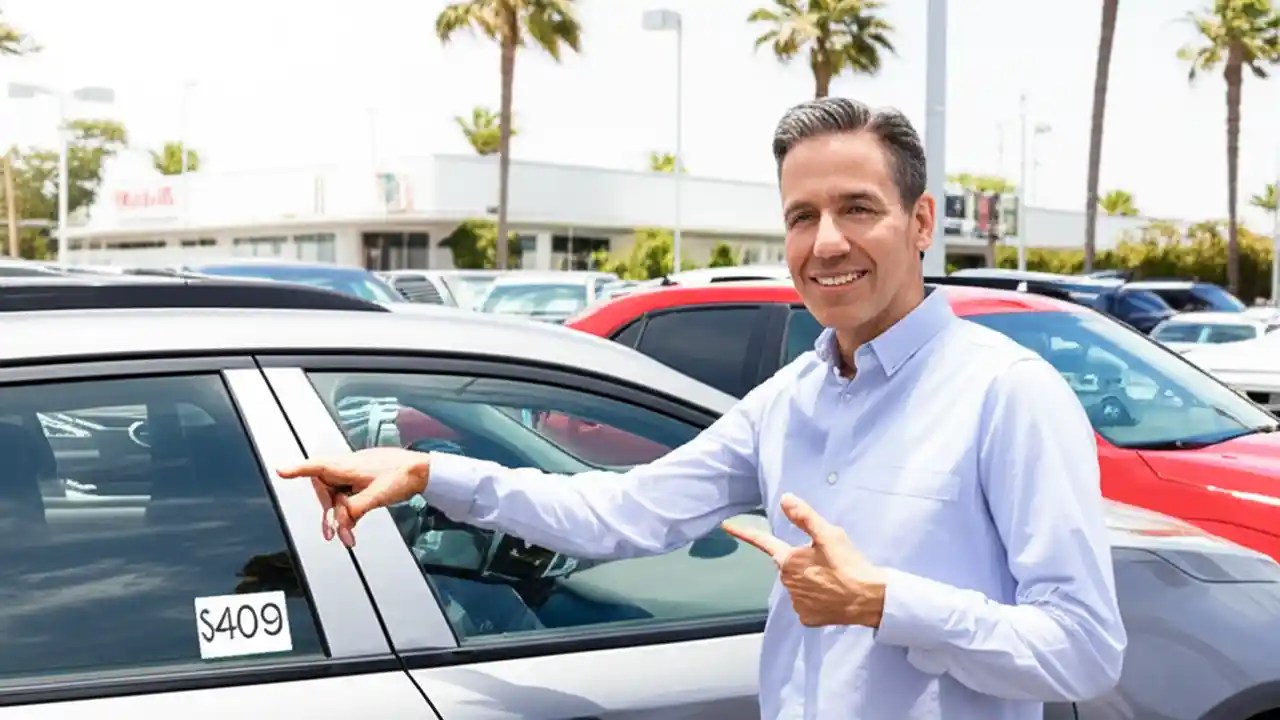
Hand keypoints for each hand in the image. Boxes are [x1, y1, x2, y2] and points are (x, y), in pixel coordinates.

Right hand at [276, 447, 430, 547]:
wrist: (422, 471)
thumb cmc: (402, 475)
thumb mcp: (378, 496)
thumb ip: (355, 509)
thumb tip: (341, 522)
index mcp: (349, 466)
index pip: (318, 467)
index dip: (298, 469)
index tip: (281, 471)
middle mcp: (348, 468)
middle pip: (324, 488)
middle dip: (328, 510)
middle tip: (332, 531)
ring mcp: (354, 475)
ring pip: (335, 496)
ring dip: (338, 517)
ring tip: (345, 537)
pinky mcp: (361, 482)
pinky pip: (346, 498)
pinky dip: (346, 514)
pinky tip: (350, 529)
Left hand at [722, 493, 886, 627]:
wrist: (868, 598)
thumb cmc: (849, 565)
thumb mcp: (828, 534)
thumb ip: (804, 516)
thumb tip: (785, 499)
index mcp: (789, 560)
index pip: (763, 542)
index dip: (744, 532)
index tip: (727, 526)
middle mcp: (787, 582)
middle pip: (788, 565)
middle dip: (802, 561)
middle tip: (827, 561)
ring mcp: (796, 602)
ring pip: (798, 584)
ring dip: (810, 580)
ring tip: (833, 578)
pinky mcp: (807, 617)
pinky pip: (807, 604)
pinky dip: (817, 599)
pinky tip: (831, 595)